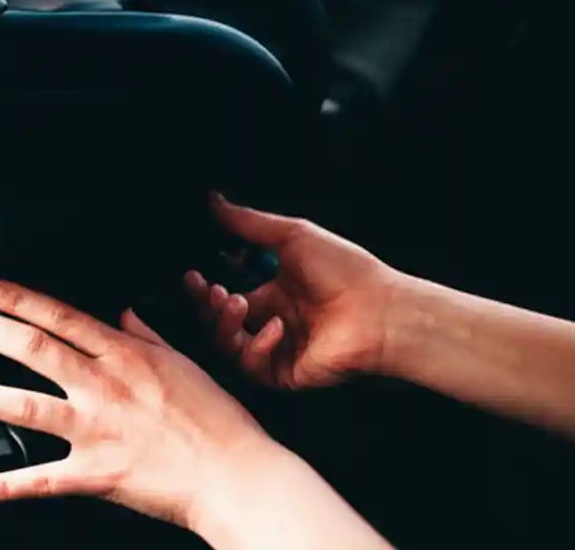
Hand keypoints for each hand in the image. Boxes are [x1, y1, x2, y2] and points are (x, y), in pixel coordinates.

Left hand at [0, 280, 281, 529]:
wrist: (239, 476)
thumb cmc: (218, 423)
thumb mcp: (184, 363)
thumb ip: (146, 337)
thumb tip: (125, 315)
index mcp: (126, 356)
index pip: (62, 317)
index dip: (19, 300)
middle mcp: (105, 387)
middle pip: (33, 350)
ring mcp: (96, 430)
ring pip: (24, 406)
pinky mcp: (95, 474)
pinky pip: (39, 480)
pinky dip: (0, 486)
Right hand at [186, 193, 402, 387]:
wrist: (381, 310)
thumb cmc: (347, 271)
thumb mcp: (292, 236)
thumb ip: (248, 222)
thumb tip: (214, 200)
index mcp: (273, 294)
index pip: (224, 295)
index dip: (203, 288)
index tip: (192, 275)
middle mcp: (271, 322)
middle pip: (218, 322)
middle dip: (205, 306)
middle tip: (204, 289)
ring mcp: (277, 350)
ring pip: (228, 346)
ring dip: (224, 323)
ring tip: (236, 303)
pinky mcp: (284, 373)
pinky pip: (252, 366)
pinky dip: (257, 346)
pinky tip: (276, 328)